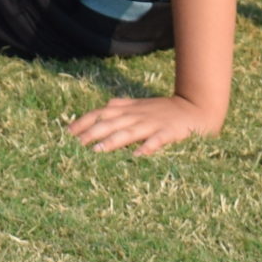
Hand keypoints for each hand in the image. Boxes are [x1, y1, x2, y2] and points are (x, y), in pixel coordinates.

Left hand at [68, 91, 220, 154]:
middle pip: (110, 123)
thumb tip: (101, 108)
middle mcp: (136, 115)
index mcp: (127, 109)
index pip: (100, 114)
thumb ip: (120, 106)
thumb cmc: (163, 109)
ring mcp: (152, 124)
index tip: (67, 133)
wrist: (194, 108)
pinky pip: (156, 140)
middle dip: (92, 133)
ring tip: (98, 150)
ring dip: (112, 141)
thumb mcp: (138, 105)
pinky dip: (147, 147)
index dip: (83, 122)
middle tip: (75, 145)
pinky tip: (137, 155)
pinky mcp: (169, 133)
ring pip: (128, 132)